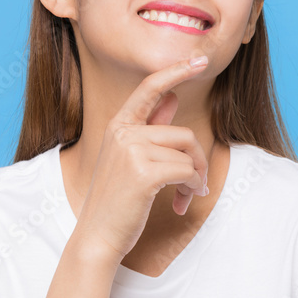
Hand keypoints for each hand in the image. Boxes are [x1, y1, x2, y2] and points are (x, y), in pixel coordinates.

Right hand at [73, 54, 210, 260]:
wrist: (97, 237)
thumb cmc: (117, 201)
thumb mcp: (130, 159)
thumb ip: (151, 128)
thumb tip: (172, 98)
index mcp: (118, 126)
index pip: (150, 88)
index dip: (176, 72)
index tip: (200, 60)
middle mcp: (123, 132)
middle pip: (184, 134)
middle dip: (198, 162)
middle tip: (197, 185)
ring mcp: (131, 150)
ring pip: (188, 154)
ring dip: (195, 179)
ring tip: (186, 196)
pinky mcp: (143, 172)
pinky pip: (186, 171)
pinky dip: (191, 188)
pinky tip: (179, 203)